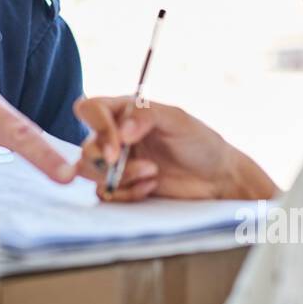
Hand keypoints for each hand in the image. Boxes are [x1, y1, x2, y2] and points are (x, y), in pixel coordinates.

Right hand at [70, 96, 275, 201]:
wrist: (216, 178)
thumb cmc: (199, 142)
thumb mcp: (178, 120)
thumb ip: (147, 116)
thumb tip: (121, 131)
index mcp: (123, 112)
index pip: (90, 110)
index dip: (97, 127)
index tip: (117, 148)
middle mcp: (114, 136)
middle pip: (86, 147)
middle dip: (107, 161)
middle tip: (144, 166)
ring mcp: (116, 163)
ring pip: (91, 173)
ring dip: (121, 177)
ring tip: (152, 172)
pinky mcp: (121, 187)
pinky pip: (106, 194)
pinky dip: (128, 192)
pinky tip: (152, 185)